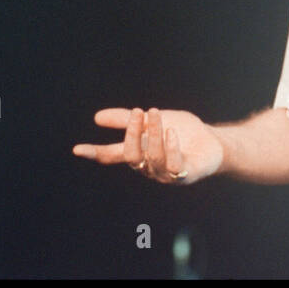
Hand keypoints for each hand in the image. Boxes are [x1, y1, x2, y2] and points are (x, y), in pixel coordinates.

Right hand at [72, 107, 223, 184]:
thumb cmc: (180, 132)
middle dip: (133, 133)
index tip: (77, 148)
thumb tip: (96, 118)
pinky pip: (173, 166)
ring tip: (156, 114)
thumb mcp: (152, 122)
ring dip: (154, 134)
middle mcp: (148, 167)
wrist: (211, 141)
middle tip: (139, 112)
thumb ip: (126, 120)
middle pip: (131, 156)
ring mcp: (165, 174)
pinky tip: (172, 133)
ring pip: (152, 159)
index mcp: (137, 154)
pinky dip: (171, 148)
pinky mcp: (184, 175)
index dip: (94, 153)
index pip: (111, 156)